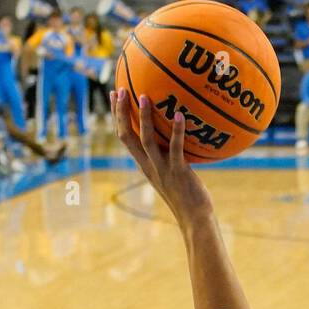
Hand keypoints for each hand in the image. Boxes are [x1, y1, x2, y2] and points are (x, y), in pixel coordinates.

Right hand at [110, 87, 214, 226]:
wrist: (194, 218)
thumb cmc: (187, 195)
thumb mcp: (172, 172)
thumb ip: (168, 154)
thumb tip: (176, 130)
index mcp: (144, 165)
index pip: (124, 137)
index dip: (117, 116)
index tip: (115, 94)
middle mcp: (149, 166)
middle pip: (127, 136)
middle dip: (121, 113)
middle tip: (120, 90)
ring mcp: (162, 169)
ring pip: (147, 140)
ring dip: (144, 118)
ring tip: (144, 96)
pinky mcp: (178, 172)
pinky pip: (175, 148)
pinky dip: (177, 131)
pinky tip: (179, 114)